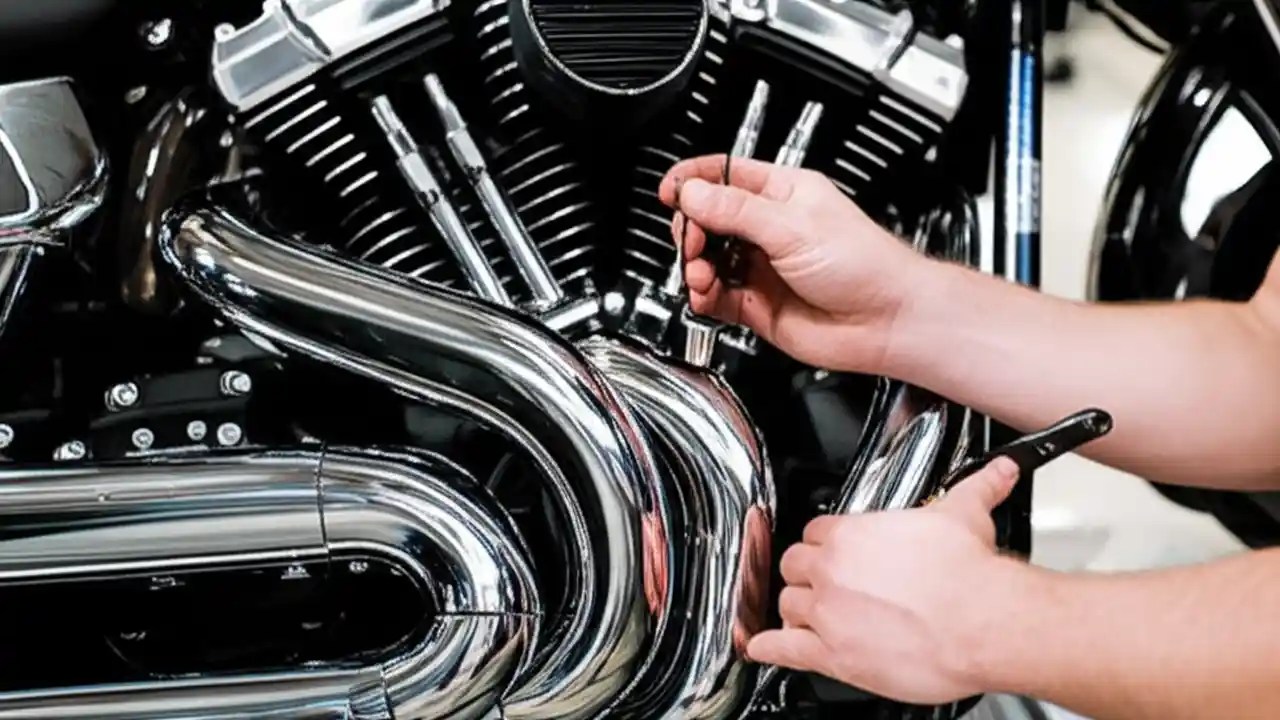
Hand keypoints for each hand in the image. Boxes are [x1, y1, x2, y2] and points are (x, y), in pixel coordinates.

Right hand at [658, 155, 931, 372]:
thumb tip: (693, 192)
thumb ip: (736, 211)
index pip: (724, 176)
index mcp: (782, 194)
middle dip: (691, 230)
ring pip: (707, 260)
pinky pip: (715, 297)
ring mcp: (761, 267)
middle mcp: (769, 228)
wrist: (886, 322)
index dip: (692, 181)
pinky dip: (703, 297)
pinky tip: (706, 295)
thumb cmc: (864, 265)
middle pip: (707, 220)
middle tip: (692, 243)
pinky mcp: (756, 303)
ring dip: (694, 266)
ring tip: (701, 274)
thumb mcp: (793, 226)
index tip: (669, 192)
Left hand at [746, 457, 1025, 703]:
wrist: (981, 622)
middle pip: (794, 565)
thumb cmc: (970, 575)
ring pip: (788, 605)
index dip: (823, 544)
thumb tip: (998, 471)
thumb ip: (979, 487)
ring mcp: (827, 612)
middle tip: (819, 583)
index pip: (816, 532)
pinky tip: (762, 648)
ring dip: (795, 610)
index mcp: (852, 534)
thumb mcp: (967, 515)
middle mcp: (832, 570)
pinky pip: (784, 648)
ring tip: (802, 616)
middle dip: (804, 574)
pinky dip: (768, 648)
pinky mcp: (831, 653)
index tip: (830, 551)